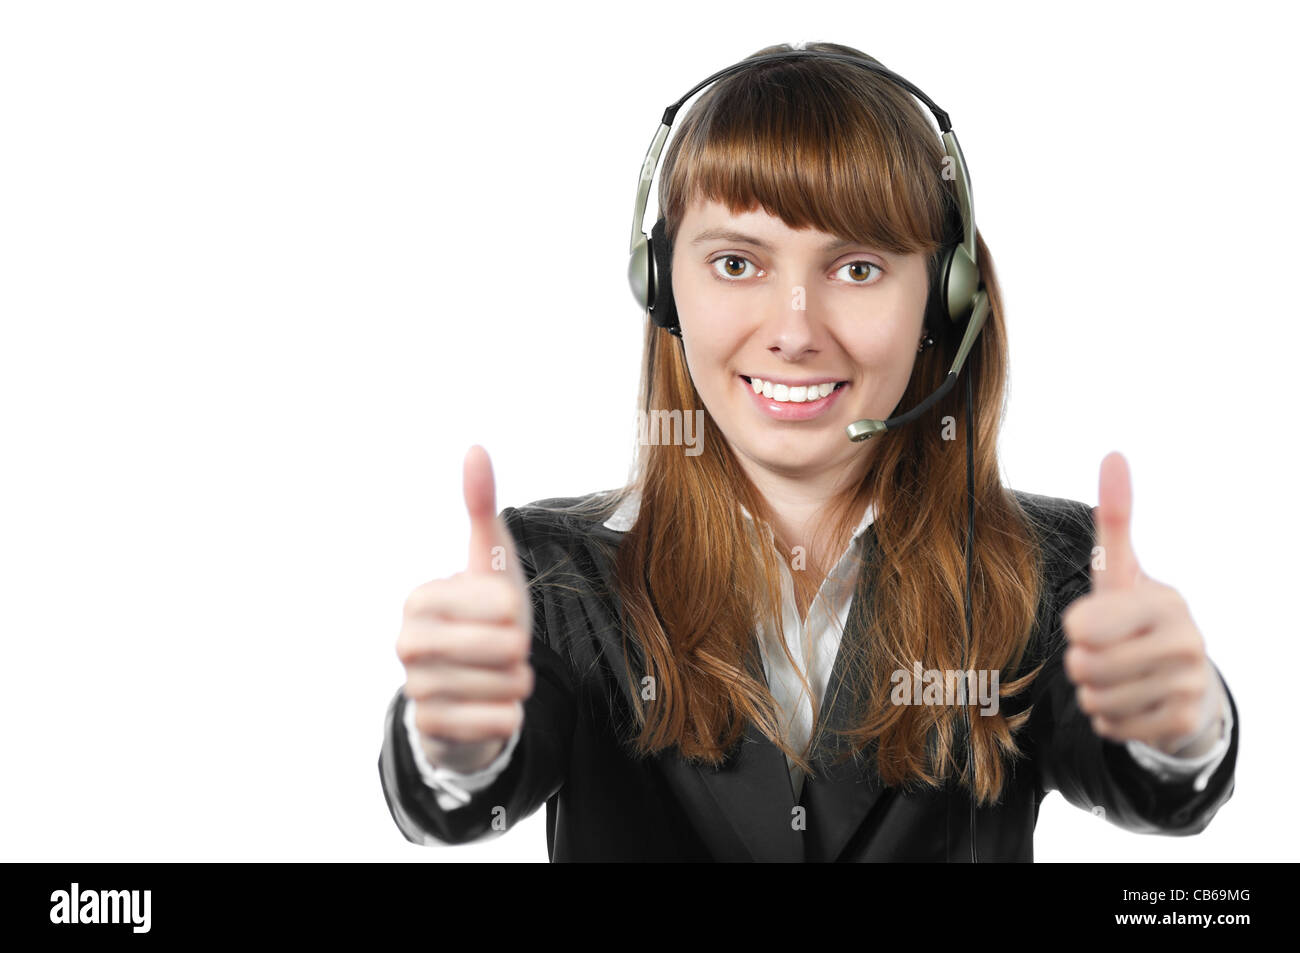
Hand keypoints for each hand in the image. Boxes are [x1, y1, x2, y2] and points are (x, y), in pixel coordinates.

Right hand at [395, 445, 533, 773]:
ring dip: (517, 683)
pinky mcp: (431, 731)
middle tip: (505, 648)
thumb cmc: (486, 618)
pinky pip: (496, 724)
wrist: (473, 688)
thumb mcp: (491, 564)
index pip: (499, 604)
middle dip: (519, 649)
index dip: (516, 612)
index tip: (503, 613)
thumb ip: (481, 509)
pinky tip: (495, 707)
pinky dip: (509, 717)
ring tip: (501, 675)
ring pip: (504, 687)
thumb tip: (475, 449)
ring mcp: (415, 689)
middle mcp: (408, 643)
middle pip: (503, 647)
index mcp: (421, 598)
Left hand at [1060, 451, 1224, 755]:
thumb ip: (1115, 520)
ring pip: (1095, 697)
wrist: (1186, 683)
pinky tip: (1131, 702)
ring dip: (1093, 692)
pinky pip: (1111, 726)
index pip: (1090, 622)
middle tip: (1102, 652)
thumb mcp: (1122, 573)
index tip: (1084, 626)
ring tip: (1117, 676)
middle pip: (1084, 664)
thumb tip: (1113, 454)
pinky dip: (1109, 719)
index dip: (1079, 627)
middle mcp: (1184, 640)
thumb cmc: (1138, 618)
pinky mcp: (1181, 722)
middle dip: (1080, 662)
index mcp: (1162, 600)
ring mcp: (1188, 683)